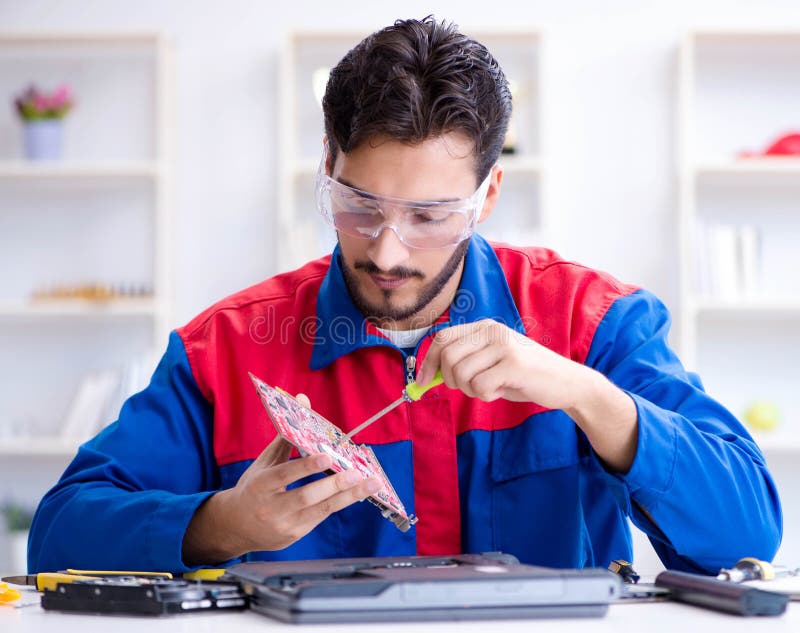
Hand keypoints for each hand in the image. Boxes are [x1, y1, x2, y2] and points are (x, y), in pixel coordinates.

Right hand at [183, 393, 381, 564]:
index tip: (327, 457)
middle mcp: (271, 508)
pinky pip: (321, 517)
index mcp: (260, 485)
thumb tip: (302, 399)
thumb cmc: (254, 487)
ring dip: (348, 497)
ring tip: (370, 484)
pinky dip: (340, 503)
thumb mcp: (264, 462)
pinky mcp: (295, 535)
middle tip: (357, 473)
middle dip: (334, 485)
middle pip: (306, 496)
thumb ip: (286, 434)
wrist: (236, 527)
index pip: (284, 475)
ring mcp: (284, 525)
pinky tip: (357, 492)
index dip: (305, 467)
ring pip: (320, 510)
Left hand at [417, 321, 637, 472]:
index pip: (442, 338)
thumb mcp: (492, 363)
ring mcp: (503, 345)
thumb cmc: (525, 376)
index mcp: (485, 327)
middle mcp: (492, 330)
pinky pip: (479, 386)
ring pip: (460, 373)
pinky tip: (502, 391)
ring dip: (470, 390)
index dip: (427, 361)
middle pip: (447, 356)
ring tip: (491, 389)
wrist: (568, 383)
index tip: (422, 381)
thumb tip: (427, 376)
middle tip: (471, 388)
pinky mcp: (513, 364)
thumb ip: (464, 363)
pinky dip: (486, 396)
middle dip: (450, 380)